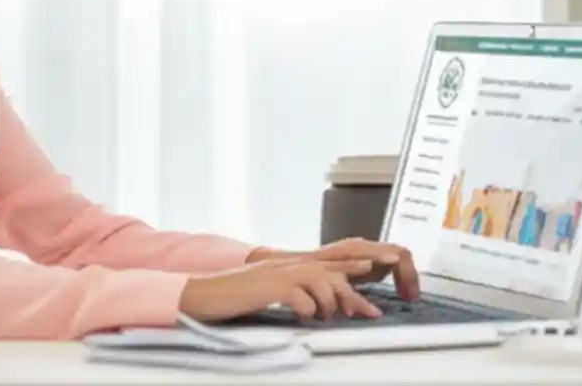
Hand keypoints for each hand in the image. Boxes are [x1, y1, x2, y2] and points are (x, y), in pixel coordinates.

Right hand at [179, 258, 382, 322]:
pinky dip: (307, 308)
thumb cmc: (235, 296)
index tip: (378, 274)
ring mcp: (277, 273)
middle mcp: (286, 265)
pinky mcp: (267, 287)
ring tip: (326, 317)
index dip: (355, 268)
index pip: (329, 263)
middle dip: (353, 293)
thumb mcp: (269, 291)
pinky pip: (299, 295)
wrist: (204, 294)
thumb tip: (317, 307)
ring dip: (329, 303)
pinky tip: (304, 316)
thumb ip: (294, 292)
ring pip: (320, 281)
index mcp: (289, 265)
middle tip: (368, 313)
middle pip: (331, 273)